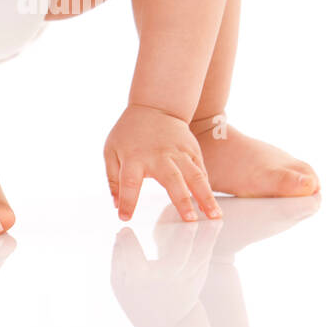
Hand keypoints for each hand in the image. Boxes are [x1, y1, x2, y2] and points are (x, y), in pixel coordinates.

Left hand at [104, 105, 221, 222]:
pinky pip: (201, 171)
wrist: (155, 106)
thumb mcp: (111, 151)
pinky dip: (206, 188)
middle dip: (182, 201)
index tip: (125, 217)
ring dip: (206, 197)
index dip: (127, 201)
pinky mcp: (192, 150)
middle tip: (190, 221)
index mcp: (134, 157)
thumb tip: (116, 204)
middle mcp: (159, 156)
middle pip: (172, 179)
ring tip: (214, 216)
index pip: (129, 182)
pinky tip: (211, 206)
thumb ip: (113, 179)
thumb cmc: (130, 132)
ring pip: (195, 176)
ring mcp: (178, 152)